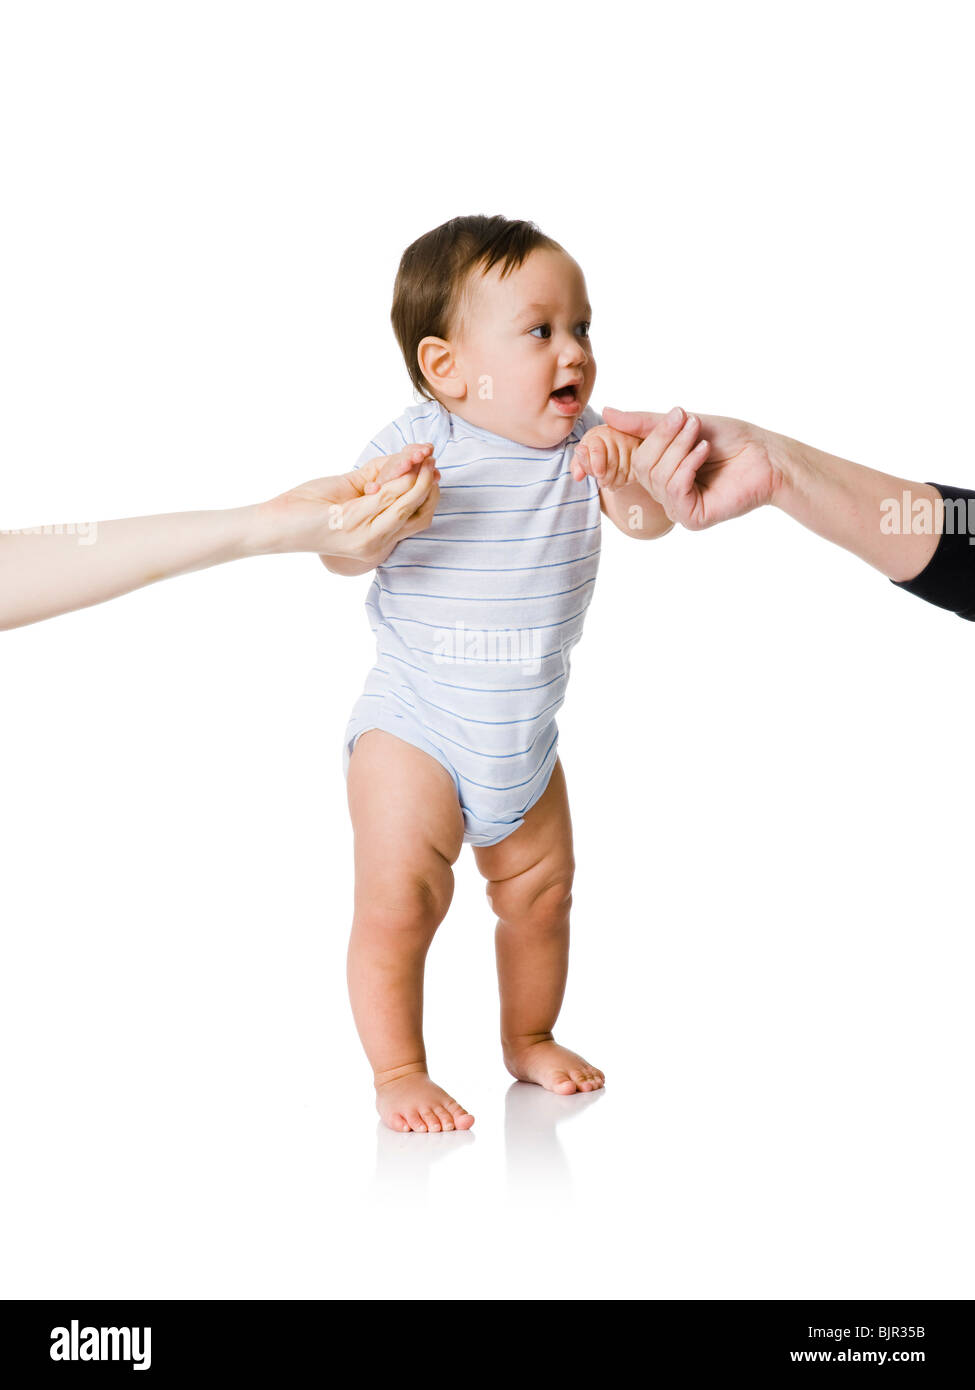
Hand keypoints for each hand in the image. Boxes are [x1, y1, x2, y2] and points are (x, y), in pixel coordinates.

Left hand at [257, 444, 440, 562]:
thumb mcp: (350, 491)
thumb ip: (378, 481)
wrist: (276, 524)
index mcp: (376, 542)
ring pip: (407, 502)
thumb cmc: (307, 508)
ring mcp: (369, 540)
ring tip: (420, 455)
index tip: (430, 467)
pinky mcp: (358, 528)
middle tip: (429, 458)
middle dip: (428, 483)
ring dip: (417, 476)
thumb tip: (407, 464)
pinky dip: (399, 477)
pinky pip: (389, 497)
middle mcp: (377, 546)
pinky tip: (403, 462)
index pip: (417, 519)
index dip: (429, 492)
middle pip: (421, 514)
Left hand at [570, 425, 643, 489]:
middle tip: (602, 482)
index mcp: (599, 433)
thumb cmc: (598, 451)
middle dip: (604, 479)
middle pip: (611, 464)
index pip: (596, 451)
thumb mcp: (585, 456)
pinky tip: (622, 479)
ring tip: (611, 482)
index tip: (597, 475)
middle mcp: (617, 434)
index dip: (595, 467)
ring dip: (615, 482)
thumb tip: (578, 476)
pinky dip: (627, 481)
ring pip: (623, 471)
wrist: (618, 442)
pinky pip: (634, 472)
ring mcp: (632, 442)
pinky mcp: (641, 452)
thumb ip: (578, 466)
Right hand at [602, 405, 779, 529]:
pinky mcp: (691, 518)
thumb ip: (644, 423)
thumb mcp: (683, 424)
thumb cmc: (732, 439)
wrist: (766, 455)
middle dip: (667, 439)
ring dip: (681, 450)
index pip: (634, 456)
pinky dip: (688, 466)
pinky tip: (705, 453)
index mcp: (661, 470)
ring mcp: (677, 506)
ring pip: (658, 477)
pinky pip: (674, 490)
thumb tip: (607, 413)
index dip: (651, 433)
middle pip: (642, 466)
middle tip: (693, 422)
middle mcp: (665, 491)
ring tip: (703, 438)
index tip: (678, 412)